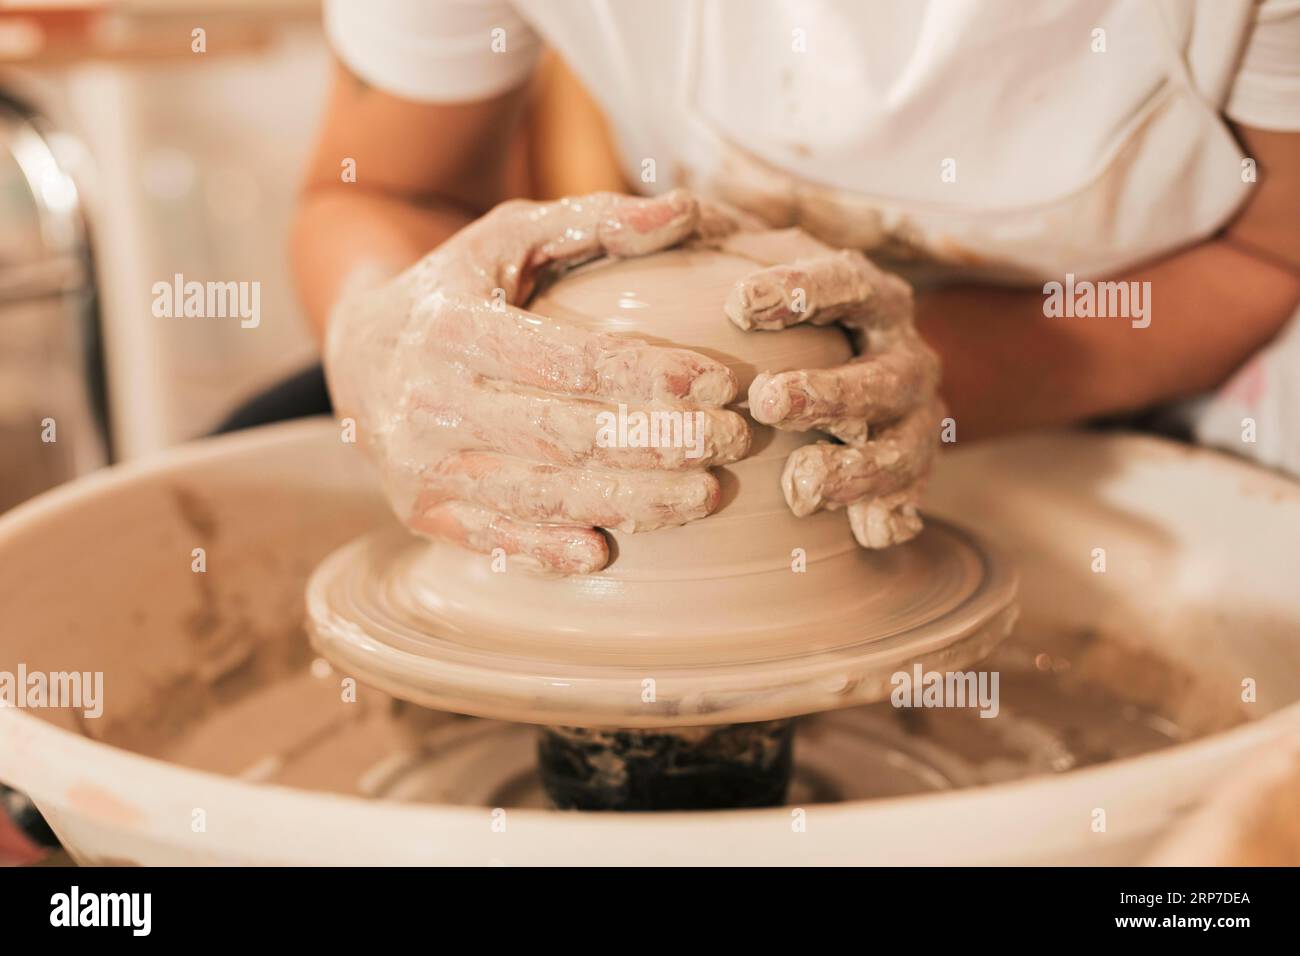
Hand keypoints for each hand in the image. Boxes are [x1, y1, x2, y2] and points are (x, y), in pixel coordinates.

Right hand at [325, 190, 749, 574]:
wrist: (358, 353)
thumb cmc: (458, 289)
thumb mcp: (507, 238)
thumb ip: (594, 221)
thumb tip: (685, 208)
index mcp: (452, 328)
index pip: (569, 358)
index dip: (650, 373)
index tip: (720, 382)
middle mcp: (429, 401)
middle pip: (561, 435)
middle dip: (656, 442)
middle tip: (733, 441)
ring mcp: (421, 465)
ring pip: (537, 495)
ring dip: (628, 503)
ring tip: (705, 495)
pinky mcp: (421, 511)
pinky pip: (491, 539)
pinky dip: (546, 551)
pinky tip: (604, 554)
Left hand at [707, 223, 942, 547]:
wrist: (873, 367)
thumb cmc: (790, 311)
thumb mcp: (762, 262)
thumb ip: (718, 236)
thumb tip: (671, 206)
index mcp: (870, 295)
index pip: (845, 281)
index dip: (801, 290)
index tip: (740, 303)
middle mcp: (903, 354)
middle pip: (879, 375)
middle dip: (828, 391)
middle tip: (769, 402)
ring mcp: (914, 416)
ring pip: (902, 445)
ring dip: (857, 468)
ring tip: (801, 487)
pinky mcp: (914, 471)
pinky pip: (912, 498)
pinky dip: (893, 514)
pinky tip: (870, 532)